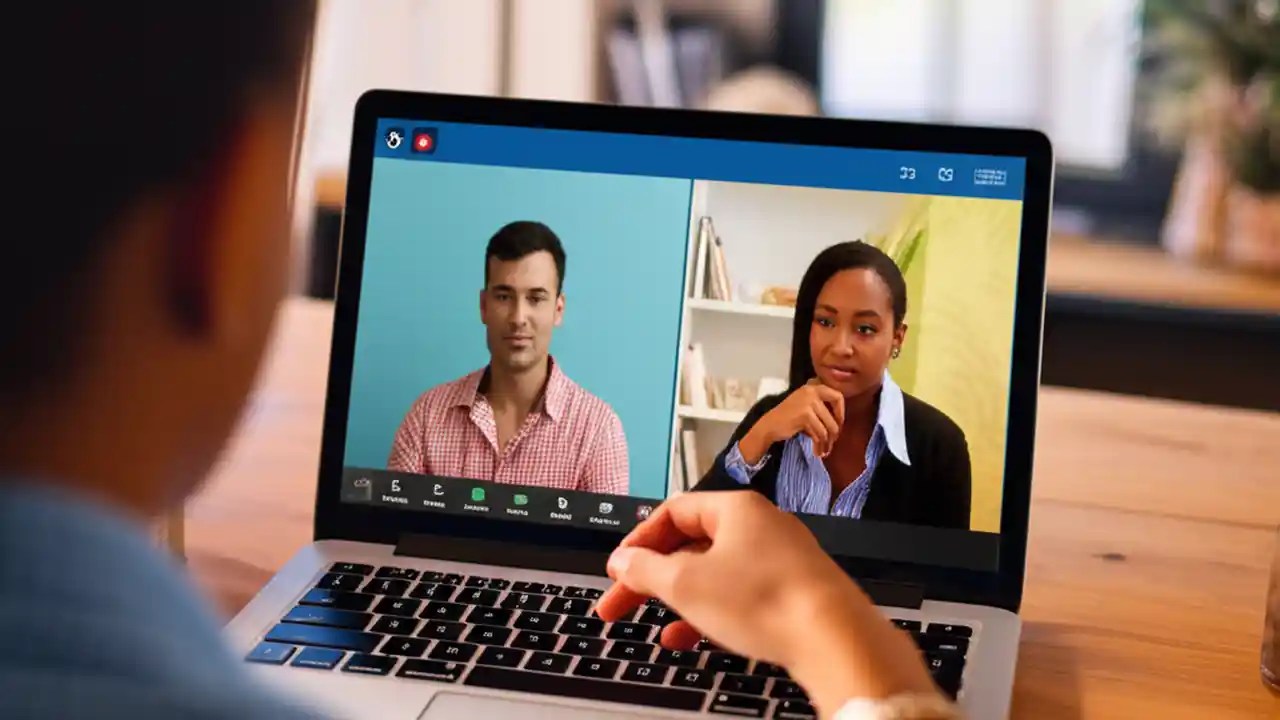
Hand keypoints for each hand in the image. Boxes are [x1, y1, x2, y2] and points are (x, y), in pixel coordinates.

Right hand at [595, 491, 937, 715]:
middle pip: (691, 545)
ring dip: (681, 600)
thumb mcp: (687, 584)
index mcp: (735, 509)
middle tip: (622, 603)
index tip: (619, 569)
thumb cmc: (768, 599)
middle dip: (652, 578)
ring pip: (716, 574)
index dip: (639, 542)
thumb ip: (647, 570)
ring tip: (658, 628)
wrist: (834, 638)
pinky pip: (742, 596)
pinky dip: (713, 613)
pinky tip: (697, 638)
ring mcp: (780, 560)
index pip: (672, 512)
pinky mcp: (793, 593)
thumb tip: (624, 561)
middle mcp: (760, 527)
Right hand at [740, 380, 844, 460]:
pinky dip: (819, 445)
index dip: (841, 412)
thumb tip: (840, 420)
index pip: (838, 396)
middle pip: (834, 416)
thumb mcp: (805, 405)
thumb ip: (821, 406)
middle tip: (832, 441)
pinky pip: (819, 433)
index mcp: (813, 387)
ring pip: (828, 427)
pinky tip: (817, 451)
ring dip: (827, 442)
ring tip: (823, 450)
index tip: (837, 424)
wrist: (769, 425)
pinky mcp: (805, 416)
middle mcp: (811, 392)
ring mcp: (808, 403)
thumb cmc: (788, 418)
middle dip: (835, 432)